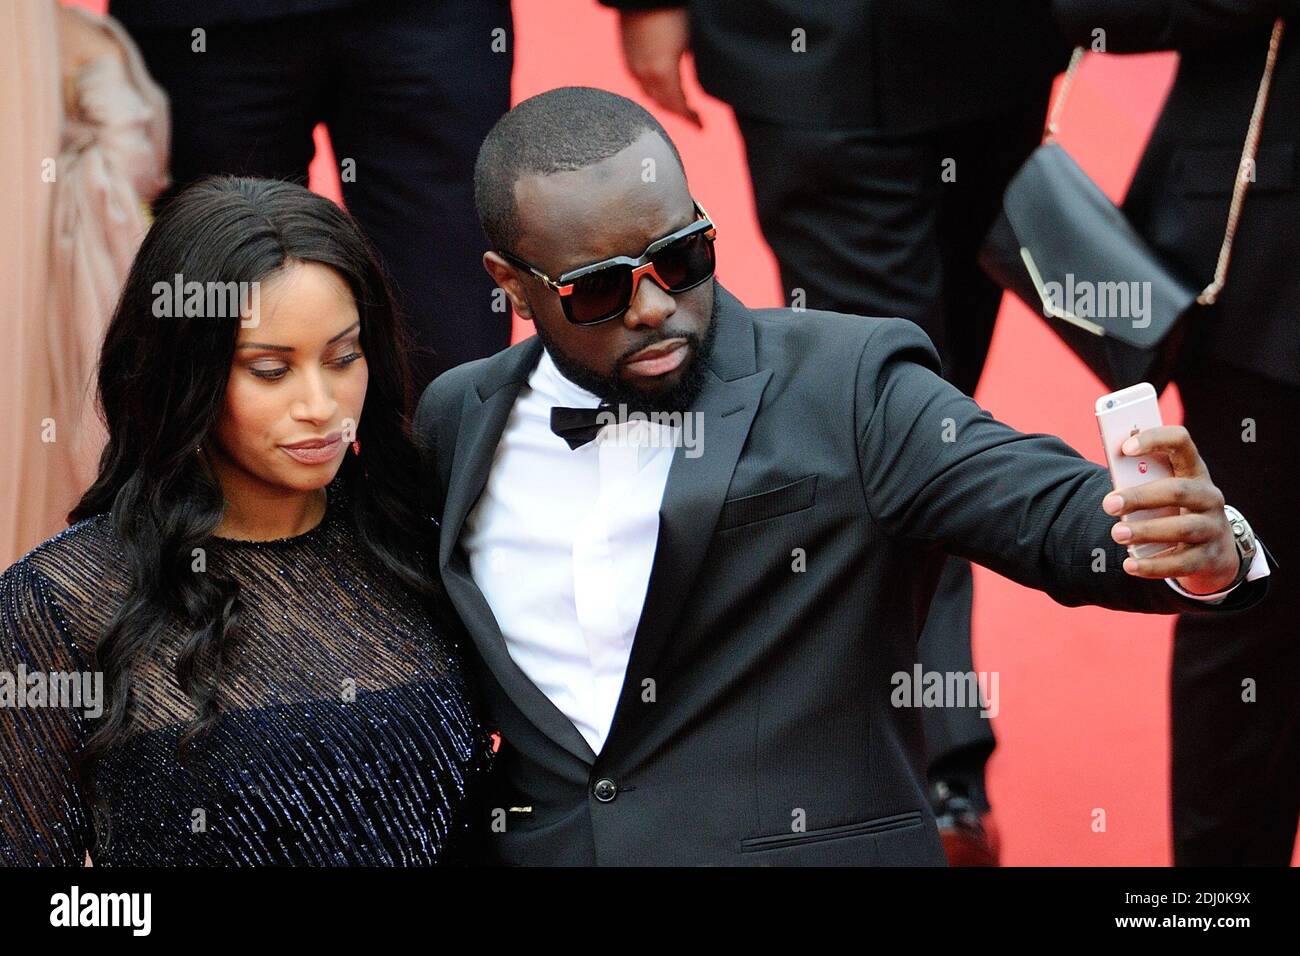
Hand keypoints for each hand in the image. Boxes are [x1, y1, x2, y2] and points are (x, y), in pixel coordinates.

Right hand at [618, 9, 702, 127]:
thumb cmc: (673, 11)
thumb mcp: (690, 42)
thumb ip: (692, 67)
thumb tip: (695, 83)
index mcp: (662, 72)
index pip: (677, 105)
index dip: (690, 118)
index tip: (702, 127)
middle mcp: (644, 73)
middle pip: (662, 103)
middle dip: (678, 112)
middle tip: (693, 118)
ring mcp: (632, 65)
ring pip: (649, 94)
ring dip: (664, 101)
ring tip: (678, 104)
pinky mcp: (627, 55)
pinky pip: (640, 82)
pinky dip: (652, 90)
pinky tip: (661, 87)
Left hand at [1100, 425, 1239, 594]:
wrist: (1213, 551)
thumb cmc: (1174, 512)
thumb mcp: (1163, 492)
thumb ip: (1140, 484)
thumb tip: (1112, 492)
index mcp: (1194, 470)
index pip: (1180, 442)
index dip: (1154, 439)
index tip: (1124, 447)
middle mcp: (1209, 497)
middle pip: (1177, 491)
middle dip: (1140, 497)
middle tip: (1108, 505)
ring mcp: (1213, 528)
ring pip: (1182, 528)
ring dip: (1146, 531)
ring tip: (1117, 534)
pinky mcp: (1209, 558)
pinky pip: (1182, 563)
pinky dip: (1153, 566)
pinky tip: (1130, 566)